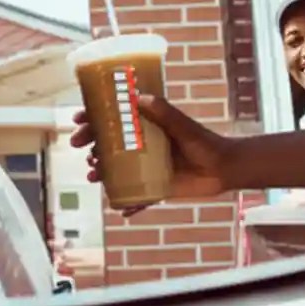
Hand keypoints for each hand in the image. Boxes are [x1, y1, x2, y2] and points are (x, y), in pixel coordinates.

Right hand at [70, 95, 231, 216]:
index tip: (79, 121)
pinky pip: (136, 198)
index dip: (93, 120)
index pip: (113, 120)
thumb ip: (164, 113)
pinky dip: (126, 204)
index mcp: (145, 128)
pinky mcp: (155, 189)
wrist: (225, 168)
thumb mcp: (183, 126)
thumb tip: (140, 98)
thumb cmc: (205, 142)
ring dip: (100, 173)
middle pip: (107, 145)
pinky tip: (118, 208)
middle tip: (80, 148)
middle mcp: (141, 148)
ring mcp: (146, 169)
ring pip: (115, 171)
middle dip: (89, 146)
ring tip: (93, 174)